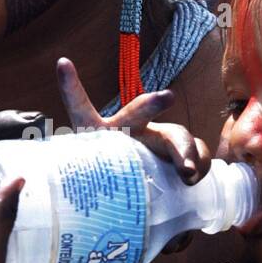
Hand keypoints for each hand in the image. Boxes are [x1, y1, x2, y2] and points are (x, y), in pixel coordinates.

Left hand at [57, 57, 211, 187]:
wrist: (144, 194)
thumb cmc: (113, 191)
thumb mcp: (101, 195)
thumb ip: (107, 198)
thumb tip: (130, 193)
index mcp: (100, 135)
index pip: (81, 109)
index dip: (71, 88)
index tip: (62, 63)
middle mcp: (128, 130)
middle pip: (138, 113)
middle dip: (151, 103)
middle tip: (166, 98)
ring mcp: (155, 138)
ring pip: (174, 135)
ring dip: (185, 150)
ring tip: (187, 174)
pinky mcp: (178, 151)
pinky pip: (195, 150)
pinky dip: (199, 163)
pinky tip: (195, 179)